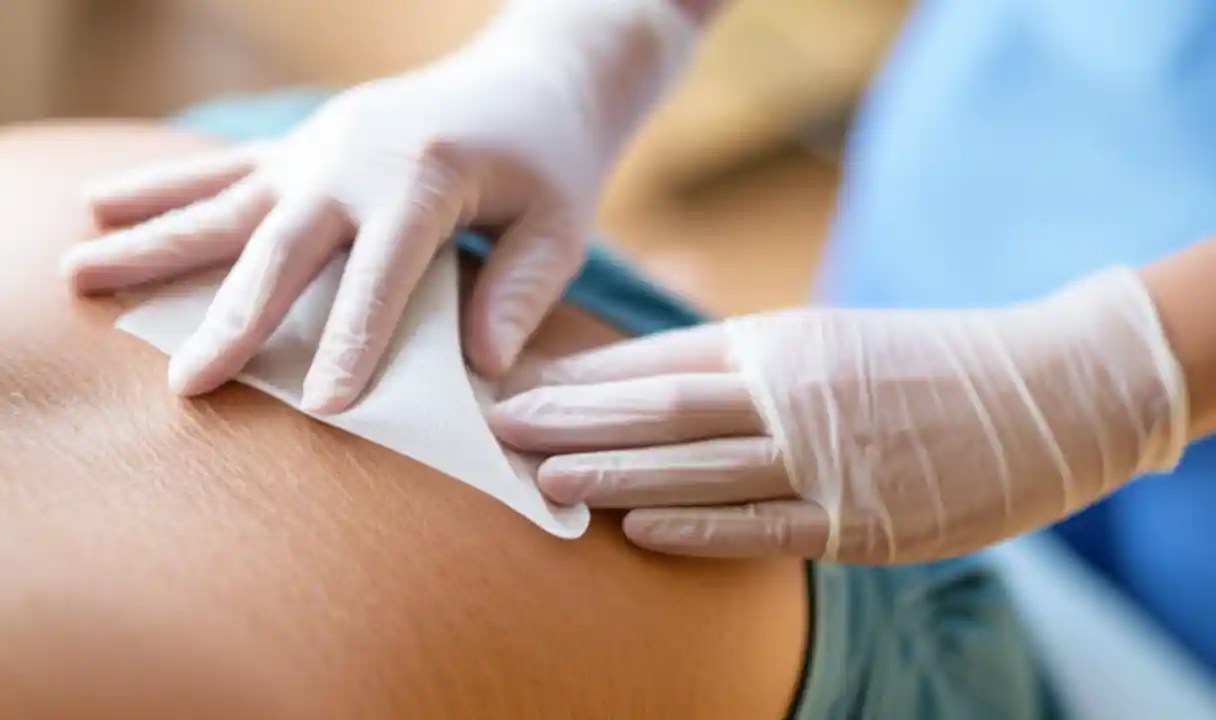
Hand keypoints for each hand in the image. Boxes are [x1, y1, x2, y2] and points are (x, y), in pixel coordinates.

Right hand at [62, 0, 695, 412]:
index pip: (384, 272)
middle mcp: (357, 157)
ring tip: (78, 274)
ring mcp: (320, 146)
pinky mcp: (304, 144)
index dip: (356, 339)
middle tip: (185, 382)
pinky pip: (223, 167)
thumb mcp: (562, 224)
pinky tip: (99, 202)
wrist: (531, 76)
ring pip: (226, 200)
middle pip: (285, 245)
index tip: (323, 406)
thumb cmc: (552, 159)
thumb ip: (523, 290)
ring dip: (154, 240)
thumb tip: (484, 366)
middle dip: (235, 317)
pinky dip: (163, 185)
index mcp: (428, 176)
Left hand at [491, 268, 1187, 562]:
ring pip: (697, 463)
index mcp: (777, 342)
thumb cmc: (923, 365)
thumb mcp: (824, 344)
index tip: (511, 385)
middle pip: (657, 405)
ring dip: (612, 470)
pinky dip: (696, 526)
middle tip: (493, 427)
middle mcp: (788, 391)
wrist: (1048, 387)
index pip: (655, 360)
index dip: (578, 378)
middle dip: (570, 417)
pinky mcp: (860, 515)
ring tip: (540, 476)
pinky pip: (762, 524)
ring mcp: (823, 454)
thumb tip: (649, 386)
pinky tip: (636, 528)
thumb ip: (742, 366)